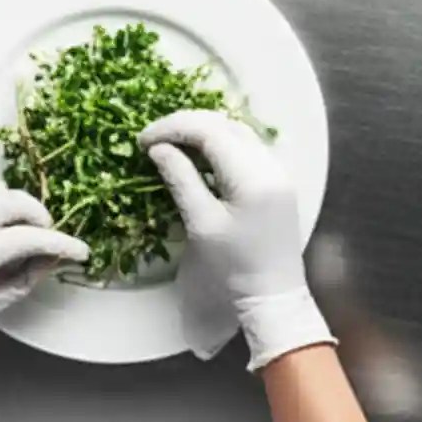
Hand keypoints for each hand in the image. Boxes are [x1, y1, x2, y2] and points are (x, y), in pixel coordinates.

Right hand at [139, 111, 334, 369]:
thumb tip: (159, 148)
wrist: (273, 296)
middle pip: (225, 125)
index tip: (143, 140)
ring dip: (204, 132)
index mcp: (253, 175)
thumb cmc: (234, 266)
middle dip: (187, 125)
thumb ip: (181, 179)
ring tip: (171, 145)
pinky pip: (247, 149)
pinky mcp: (278, 182)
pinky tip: (198, 158)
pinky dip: (220, 146)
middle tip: (153, 140)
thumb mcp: (202, 223)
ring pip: (238, 133)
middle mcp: (271, 165)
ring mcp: (278, 172)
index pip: (210, 131)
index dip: (173, 128)